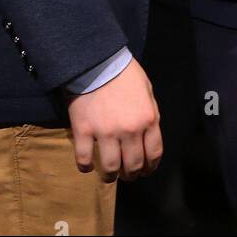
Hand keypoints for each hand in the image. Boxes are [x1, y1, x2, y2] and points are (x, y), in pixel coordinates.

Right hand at [67, 59, 161, 181]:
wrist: (97, 59)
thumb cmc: (124, 72)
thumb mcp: (147, 89)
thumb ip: (151, 113)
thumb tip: (150, 135)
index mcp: (148, 119)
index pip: (154, 154)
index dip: (150, 167)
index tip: (145, 170)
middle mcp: (129, 130)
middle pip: (133, 165)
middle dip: (131, 174)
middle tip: (126, 174)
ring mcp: (105, 132)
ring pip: (110, 168)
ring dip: (111, 176)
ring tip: (109, 175)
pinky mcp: (83, 130)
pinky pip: (84, 159)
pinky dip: (85, 167)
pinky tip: (88, 165)